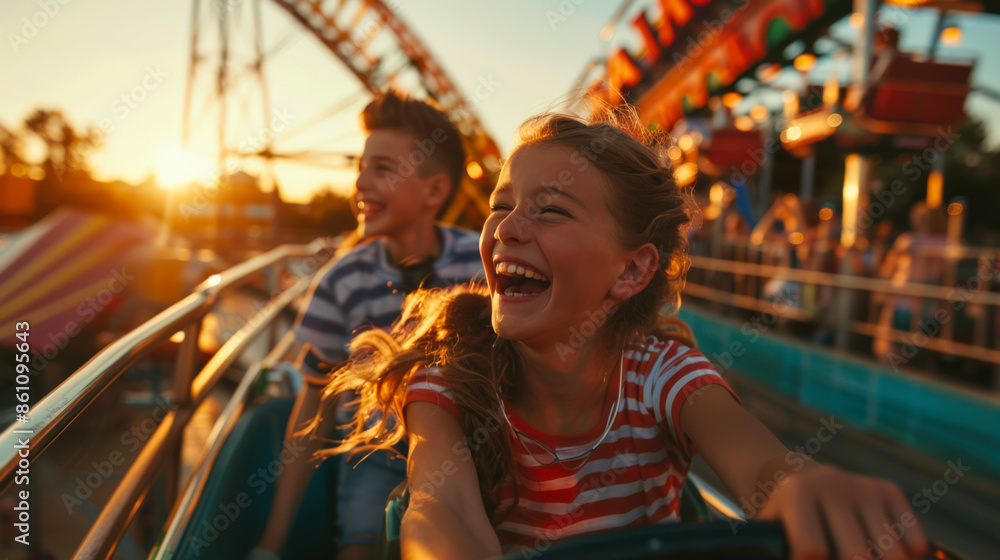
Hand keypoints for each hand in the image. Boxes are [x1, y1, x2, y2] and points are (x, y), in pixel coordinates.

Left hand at [756, 463, 927, 559]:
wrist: (789, 475)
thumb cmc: (778, 519)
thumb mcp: (768, 533)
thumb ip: (779, 550)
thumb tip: (808, 557)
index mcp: (796, 493)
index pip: (812, 551)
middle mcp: (832, 484)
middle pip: (859, 556)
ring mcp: (863, 486)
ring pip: (894, 553)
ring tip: (856, 558)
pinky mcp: (888, 490)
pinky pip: (914, 542)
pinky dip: (906, 557)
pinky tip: (882, 555)